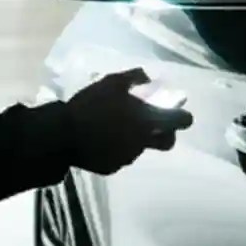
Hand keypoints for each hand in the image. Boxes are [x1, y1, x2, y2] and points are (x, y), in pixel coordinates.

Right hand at [64, 68, 192, 174]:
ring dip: (134, 138)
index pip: (180, 122)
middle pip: (167, 142)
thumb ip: (134, 78)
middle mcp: (142, 143)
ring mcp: (127, 158)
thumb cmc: (90, 106)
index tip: (178, 112)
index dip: (183, 117)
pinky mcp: (111, 167)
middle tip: (152, 122)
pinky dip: (115, 148)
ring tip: (113, 126)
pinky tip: (99, 139)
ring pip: (140, 147)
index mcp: (147, 122)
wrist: (62, 135)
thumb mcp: (112, 82)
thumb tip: (147, 77)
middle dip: (165, 133)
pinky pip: (119, 156)